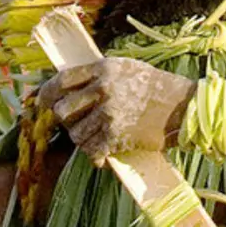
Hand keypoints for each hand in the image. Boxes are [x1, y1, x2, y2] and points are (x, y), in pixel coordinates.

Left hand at [38, 58, 195, 160]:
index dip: (47, 94)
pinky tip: (105, 157)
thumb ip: (100, 75)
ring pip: (76, 135)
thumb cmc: (157, 89)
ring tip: (99, 140)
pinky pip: (92, 151)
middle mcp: (103, 88)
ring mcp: (108, 112)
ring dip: (84, 142)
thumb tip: (72, 86)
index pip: (63, 79)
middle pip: (63, 110)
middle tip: (80, 126)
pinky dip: (97, 158)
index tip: (41, 104)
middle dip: (67, 122)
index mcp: (103, 69)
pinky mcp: (116, 135)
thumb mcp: (127, 69)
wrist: (184, 108)